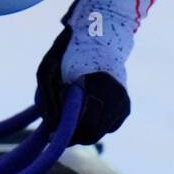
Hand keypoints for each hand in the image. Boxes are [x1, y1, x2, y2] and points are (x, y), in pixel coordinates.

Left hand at [35, 2, 129, 144]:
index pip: (85, 127)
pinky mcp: (126, 106)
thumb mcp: (48, 71)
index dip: (67, 135)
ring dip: (85, 128)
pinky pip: (109, 125)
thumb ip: (48, 99)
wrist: (99, 38)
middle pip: (93, 134)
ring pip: (101, 131)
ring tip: (72, 111)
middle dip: (74, 134)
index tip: (52, 134)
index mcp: (99, 88)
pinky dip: (96, 123)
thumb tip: (52, 125)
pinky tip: (87, 107)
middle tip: (59, 126)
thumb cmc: (69, 52)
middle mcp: (117, 97)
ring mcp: (123, 102)